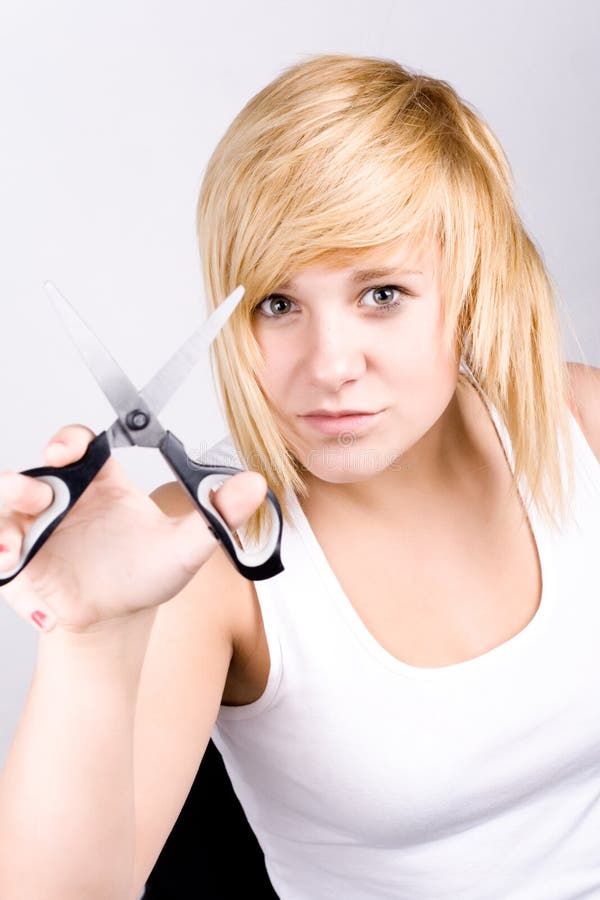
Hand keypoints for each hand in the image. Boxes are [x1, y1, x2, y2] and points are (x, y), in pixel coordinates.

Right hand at [0, 425, 266, 632]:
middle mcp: (65, 497)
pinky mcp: (17, 556)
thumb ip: (218, 515)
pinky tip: (12, 560)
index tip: (70, 449)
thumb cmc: (146, 577)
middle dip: (28, 476)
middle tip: (41, 491)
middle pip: (34, 469)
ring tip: (23, 529)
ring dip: (7, 505)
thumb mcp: (186, 547)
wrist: (117, 622)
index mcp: (101, 482)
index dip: (69, 439)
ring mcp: (36, 526)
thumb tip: (255, 483)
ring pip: (5, 498)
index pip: (79, 444)